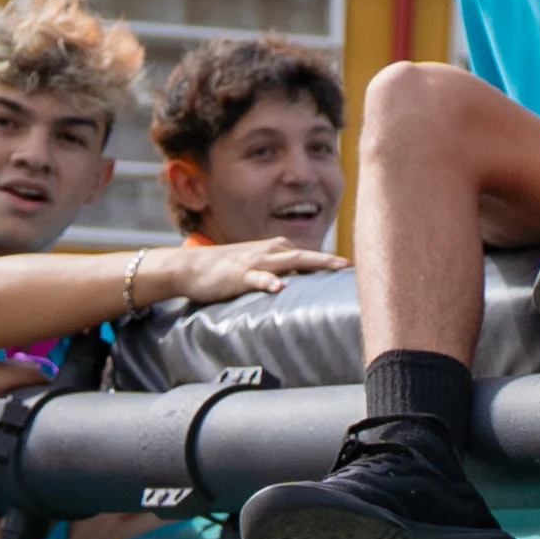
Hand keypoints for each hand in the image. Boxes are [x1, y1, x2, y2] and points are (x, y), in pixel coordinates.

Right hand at [175, 239, 344, 303]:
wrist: (188, 267)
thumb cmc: (224, 269)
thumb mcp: (256, 268)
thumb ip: (278, 273)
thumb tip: (300, 283)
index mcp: (274, 250)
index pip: (307, 255)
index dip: (328, 261)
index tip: (351, 268)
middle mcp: (268, 252)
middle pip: (304, 255)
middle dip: (328, 260)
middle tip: (351, 266)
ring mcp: (253, 263)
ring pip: (286, 262)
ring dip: (309, 264)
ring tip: (332, 267)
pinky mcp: (237, 276)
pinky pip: (255, 278)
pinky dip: (267, 282)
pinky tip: (279, 288)